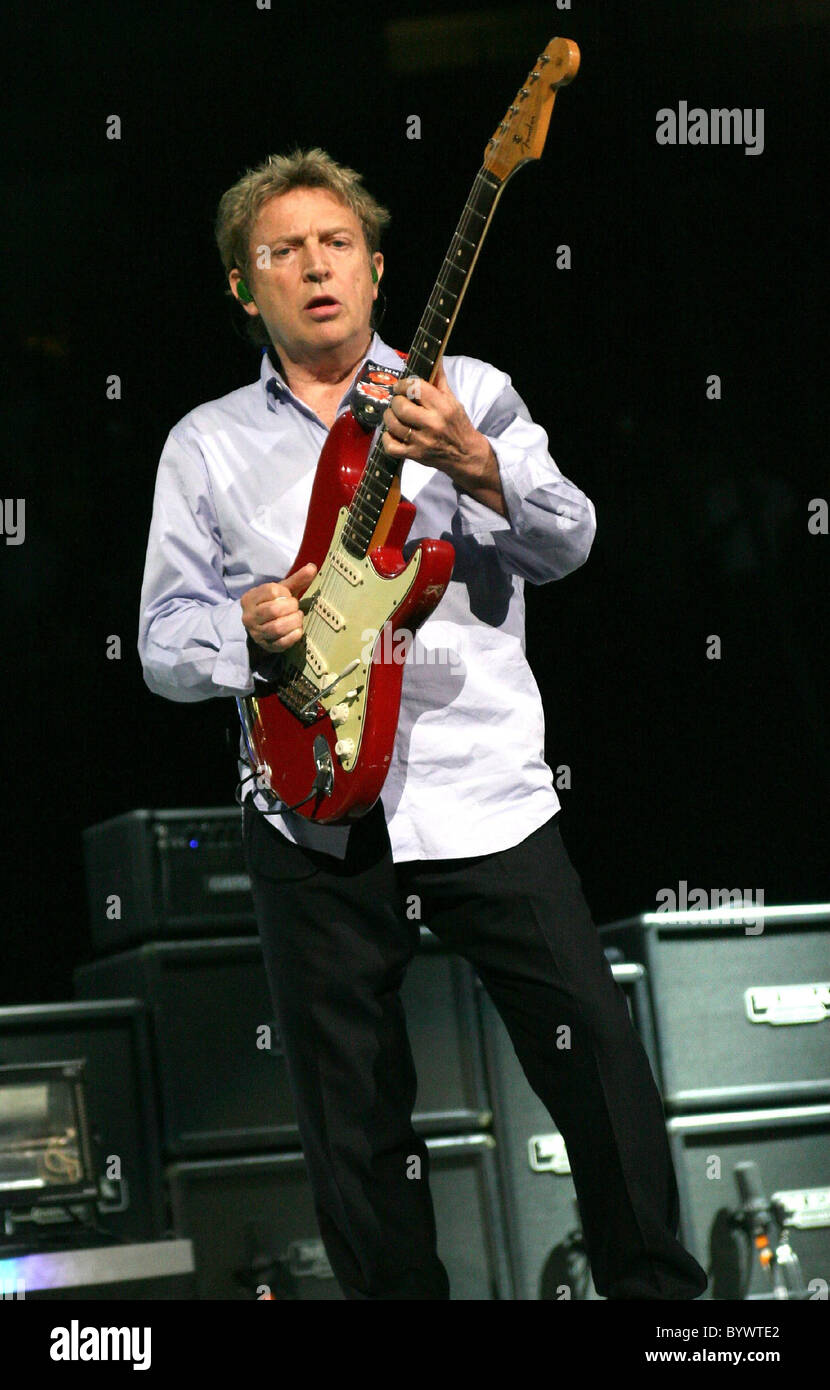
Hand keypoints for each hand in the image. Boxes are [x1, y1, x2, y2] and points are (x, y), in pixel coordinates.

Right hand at [241, 562, 316, 653]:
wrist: (262, 626)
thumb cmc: (273, 604)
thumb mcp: (281, 590)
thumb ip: (296, 579)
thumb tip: (312, 567)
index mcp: (250, 598)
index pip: (271, 591)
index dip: (284, 592)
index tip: (288, 595)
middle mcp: (249, 616)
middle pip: (273, 610)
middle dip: (291, 607)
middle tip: (296, 607)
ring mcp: (257, 633)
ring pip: (277, 628)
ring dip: (294, 621)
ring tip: (298, 617)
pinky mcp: (267, 646)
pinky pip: (282, 643)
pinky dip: (294, 635)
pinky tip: (298, 629)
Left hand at [380, 361, 488, 481]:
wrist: (465, 455)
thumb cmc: (457, 425)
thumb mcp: (452, 401)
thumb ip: (439, 381)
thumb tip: (435, 359)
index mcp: (443, 407)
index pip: (416, 388)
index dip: (404, 384)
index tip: (402, 387)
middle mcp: (432, 424)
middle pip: (400, 406)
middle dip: (396, 401)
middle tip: (399, 402)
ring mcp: (422, 442)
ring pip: (393, 424)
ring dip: (389, 417)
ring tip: (394, 415)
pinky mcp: (415, 455)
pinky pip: (390, 446)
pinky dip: (387, 439)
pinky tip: (394, 433)